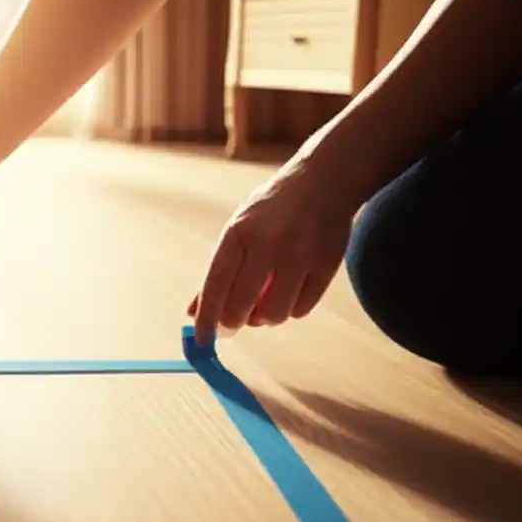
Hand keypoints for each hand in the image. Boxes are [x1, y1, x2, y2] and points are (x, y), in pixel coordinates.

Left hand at [188, 152, 360, 344]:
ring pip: (275, 314)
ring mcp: (301, 255)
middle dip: (234, 322)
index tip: (202, 340)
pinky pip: (302, 309)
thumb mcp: (238, 229)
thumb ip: (218, 271)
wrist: (324, 180)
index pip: (216, 285)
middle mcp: (269, 244)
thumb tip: (194, 312)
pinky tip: (289, 291)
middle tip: (235, 320)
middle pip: (242, 306)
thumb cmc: (272, 209)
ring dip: (265, 318)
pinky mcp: (327, 264)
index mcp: (239, 232)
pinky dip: (291, 309)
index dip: (207, 317)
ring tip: (265, 302)